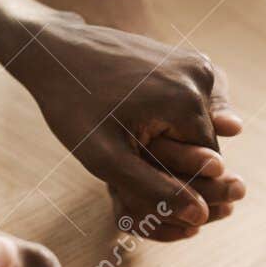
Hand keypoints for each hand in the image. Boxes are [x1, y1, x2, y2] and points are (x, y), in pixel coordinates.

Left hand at [8, 17, 243, 235]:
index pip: (210, 166)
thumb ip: (155, 189)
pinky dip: (176, 117)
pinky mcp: (187, 57)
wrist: (55, 51)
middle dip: (177, 159)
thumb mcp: (106, 157)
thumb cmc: (74, 105)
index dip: (177, 180)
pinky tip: (141, 114)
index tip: (139, 174)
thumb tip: (200, 215)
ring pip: (201, 124)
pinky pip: (194, 103)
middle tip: (129, 152)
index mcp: (187, 101)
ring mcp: (195, 62)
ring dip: (175, 139)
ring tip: (130, 130)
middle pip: (207, 144)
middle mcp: (200, 76)